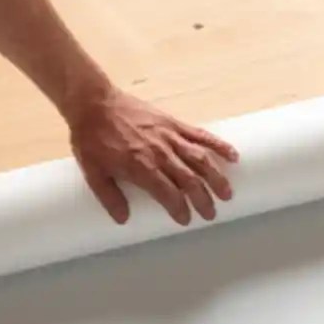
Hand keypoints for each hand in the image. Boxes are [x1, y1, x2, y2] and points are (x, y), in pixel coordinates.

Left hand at [67, 89, 237, 224]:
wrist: (94, 103)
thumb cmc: (91, 138)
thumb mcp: (93, 172)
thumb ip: (109, 197)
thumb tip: (123, 220)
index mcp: (141, 166)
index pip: (168, 194)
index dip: (179, 209)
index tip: (185, 220)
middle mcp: (160, 152)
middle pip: (189, 180)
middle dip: (203, 199)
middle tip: (211, 214)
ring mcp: (169, 136)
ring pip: (200, 159)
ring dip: (216, 177)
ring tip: (227, 193)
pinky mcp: (172, 123)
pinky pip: (199, 135)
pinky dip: (217, 145)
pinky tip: (232, 156)